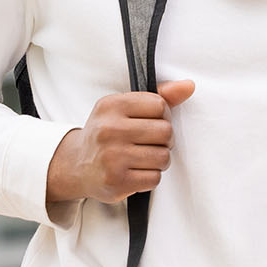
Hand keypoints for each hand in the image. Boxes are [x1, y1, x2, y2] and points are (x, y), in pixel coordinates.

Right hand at [46, 82, 196, 207]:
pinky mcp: (117, 180)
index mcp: (111, 105)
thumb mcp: (123, 108)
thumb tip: (189, 86)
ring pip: (163, 157)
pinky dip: (150, 177)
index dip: (163, 116)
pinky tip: (136, 171)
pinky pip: (154, 178)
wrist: (77, 165)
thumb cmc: (106, 133)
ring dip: (159, 160)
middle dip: (164, 140)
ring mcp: (112, 156)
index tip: (152, 123)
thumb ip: (158, 96)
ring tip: (143, 158)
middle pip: (165, 131)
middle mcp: (109, 129)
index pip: (160, 105)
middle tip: (149, 143)